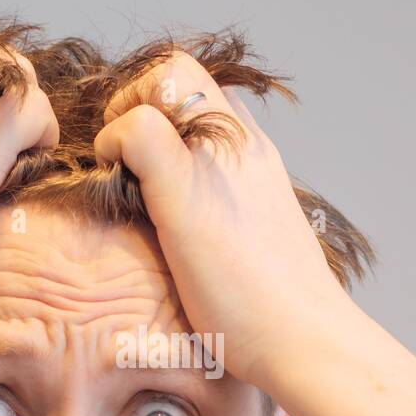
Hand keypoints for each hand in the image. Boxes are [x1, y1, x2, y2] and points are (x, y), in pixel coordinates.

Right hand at [93, 50, 351, 387]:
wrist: (302, 342)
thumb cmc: (240, 284)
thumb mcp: (180, 201)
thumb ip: (148, 142)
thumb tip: (122, 131)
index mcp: (226, 135)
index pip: (168, 73)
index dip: (128, 103)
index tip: (113, 156)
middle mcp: (245, 148)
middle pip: (187, 95)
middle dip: (145, 119)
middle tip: (124, 169)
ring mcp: (256, 180)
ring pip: (202, 136)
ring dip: (166, 151)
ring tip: (148, 197)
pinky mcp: (261, 215)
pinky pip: (218, 174)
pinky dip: (189, 182)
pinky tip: (181, 226)